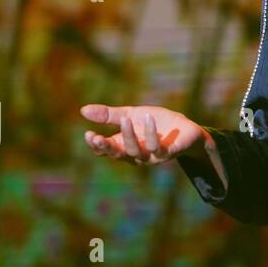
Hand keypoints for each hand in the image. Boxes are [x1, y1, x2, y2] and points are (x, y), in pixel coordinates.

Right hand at [80, 103, 205, 166]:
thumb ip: (109, 115)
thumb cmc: (155, 123)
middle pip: (118, 154)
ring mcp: (152, 156)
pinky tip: (149, 118)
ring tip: (125, 119)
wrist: (185, 128)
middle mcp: (136, 155)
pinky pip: (158, 148)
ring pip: (136, 151)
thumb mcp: (131, 115)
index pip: (106, 150)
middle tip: (97, 136)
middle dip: (107, 147)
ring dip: (130, 136)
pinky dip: (152, 134)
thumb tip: (82, 110)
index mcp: (124, 145)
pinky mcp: (169, 153)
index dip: (96, 145)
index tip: (88, 134)